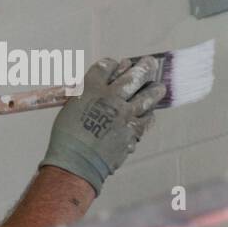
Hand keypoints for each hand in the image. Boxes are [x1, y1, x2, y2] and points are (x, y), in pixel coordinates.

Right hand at [38, 55, 166, 195]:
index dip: (114, 64)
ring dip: (155, 90)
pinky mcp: (133, 132)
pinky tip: (149, 113)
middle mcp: (111, 98)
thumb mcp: (71, 108)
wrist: (77, 163)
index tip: (119, 64)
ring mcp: (125, 115)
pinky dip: (148, 115)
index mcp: (91, 88)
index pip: (106, 66)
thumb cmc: (67, 137)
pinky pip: (146, 120)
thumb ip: (87, 95)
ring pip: (147, 97)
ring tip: (160, 87)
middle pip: (133, 76)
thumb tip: (102, 88)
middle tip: (151, 63)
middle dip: (144, 67)